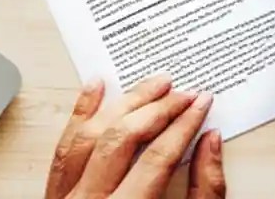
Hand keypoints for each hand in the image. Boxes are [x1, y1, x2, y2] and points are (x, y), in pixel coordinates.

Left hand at [46, 75, 225, 198]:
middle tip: (183, 92)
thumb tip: (211, 142)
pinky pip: (63, 150)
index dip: (183, 125)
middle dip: (157, 109)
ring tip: (151, 85)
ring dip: (122, 104)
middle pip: (122, 140)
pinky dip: (79, 115)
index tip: (202, 103)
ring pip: (89, 137)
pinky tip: (96, 91)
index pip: (157, 157)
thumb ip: (205, 192)